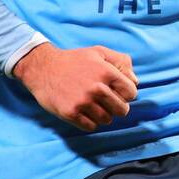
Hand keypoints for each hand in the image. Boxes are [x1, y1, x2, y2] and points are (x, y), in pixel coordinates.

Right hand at [13, 43, 138, 131]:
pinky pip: (91, 126)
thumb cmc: (74, 60)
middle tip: (107, 101)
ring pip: (107, 120)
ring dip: (103, 115)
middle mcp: (96, 88)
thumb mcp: (99, 52)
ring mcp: (83, 102)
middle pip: (122, 110)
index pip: (131, 93)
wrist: (43, 68)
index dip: (126, 93)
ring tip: (94, 105)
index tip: (117, 92)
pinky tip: (84, 111)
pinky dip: (90, 121)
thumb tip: (135, 81)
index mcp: (106, 72)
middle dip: (117, 106)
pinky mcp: (71, 113)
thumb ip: (121, 62)